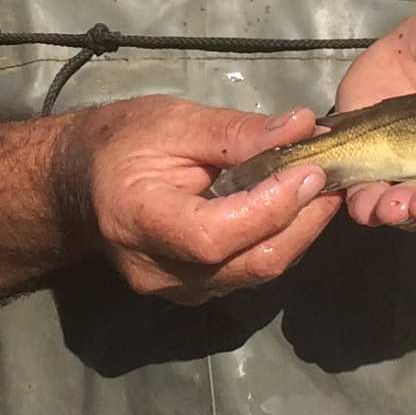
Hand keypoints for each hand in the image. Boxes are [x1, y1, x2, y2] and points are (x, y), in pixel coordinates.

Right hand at [57, 98, 339, 303]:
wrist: (81, 183)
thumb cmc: (121, 142)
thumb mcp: (174, 121)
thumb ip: (238, 131)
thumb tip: (305, 127)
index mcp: (139, 220)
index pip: (214, 235)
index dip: (270, 208)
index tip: (311, 169)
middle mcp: (158, 271)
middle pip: (248, 264)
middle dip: (302, 222)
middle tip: (334, 177)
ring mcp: (177, 291)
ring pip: (256, 273)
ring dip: (299, 232)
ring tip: (322, 188)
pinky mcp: (195, 293)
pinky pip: (249, 273)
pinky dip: (280, 241)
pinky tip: (295, 209)